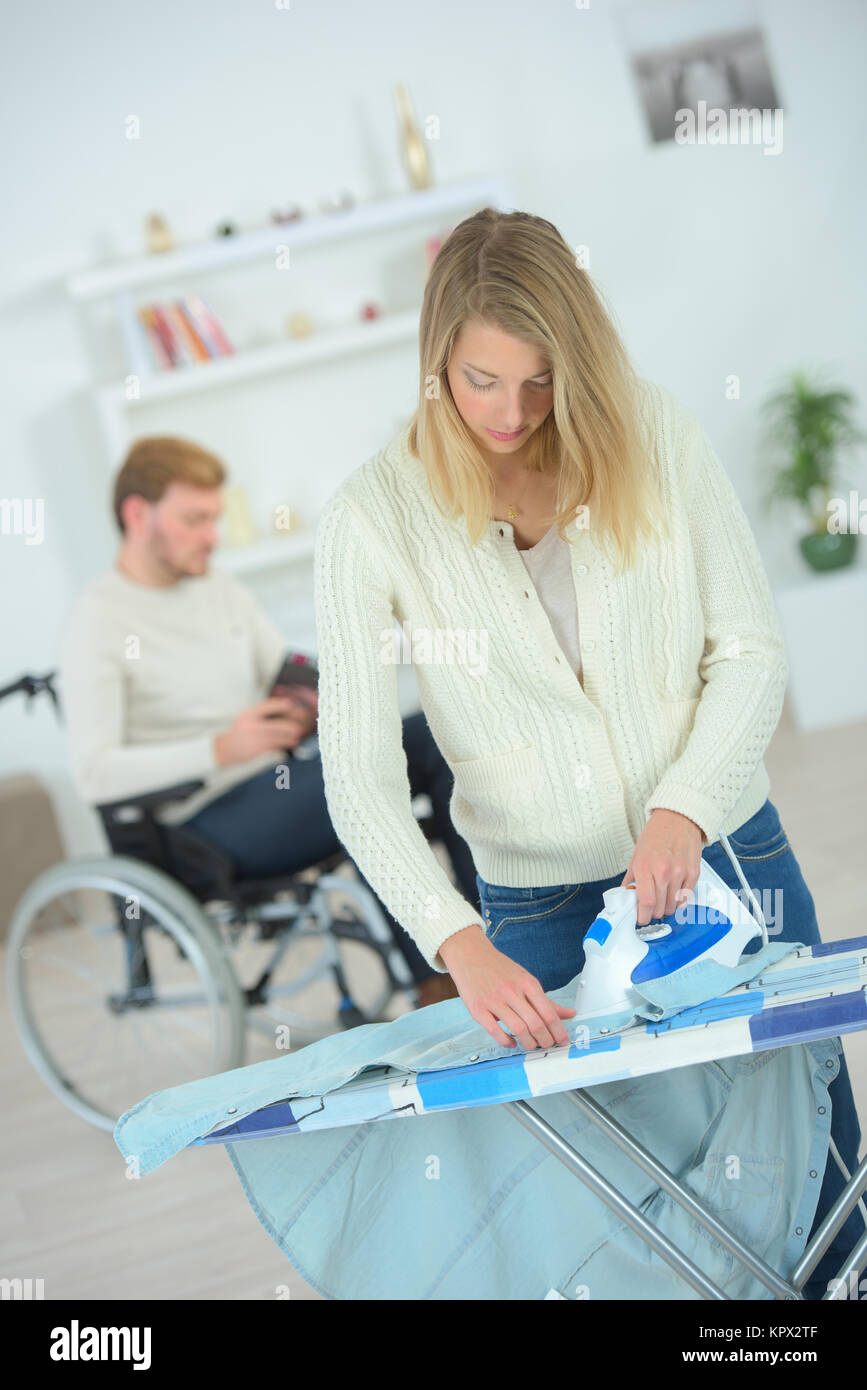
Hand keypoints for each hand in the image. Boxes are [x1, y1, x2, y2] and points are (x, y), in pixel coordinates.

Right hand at [213, 696, 311, 766]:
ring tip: (296, 737)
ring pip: (279, 738)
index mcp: (249, 714)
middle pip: (279, 725)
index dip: (282, 705)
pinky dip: (284, 745)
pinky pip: (275, 747)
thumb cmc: (241, 730)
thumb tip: (287, 706)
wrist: (225, 748)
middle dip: (292, 727)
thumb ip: (262, 711)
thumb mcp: (247, 716)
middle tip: (299, 727)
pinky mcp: (257, 751)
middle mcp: (252, 725)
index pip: (269, 706)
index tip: (292, 705)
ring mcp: (255, 739)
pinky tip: (290, 744)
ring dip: (291, 738)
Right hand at [438, 925, 575, 1050]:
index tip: (563, 1041)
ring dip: (529, 1043)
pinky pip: (495, 1031)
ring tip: (531, 1045)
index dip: (559, 1031)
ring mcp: (494, 1000)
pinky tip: (512, 1042)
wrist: (471, 955)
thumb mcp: (526, 980)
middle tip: (548, 1045)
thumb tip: (570, 1014)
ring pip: (518, 1029)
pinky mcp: (478, 1009)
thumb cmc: (500, 969)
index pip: (549, 1013)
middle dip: (546, 1040)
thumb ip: (546, 1001)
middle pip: (536, 1024)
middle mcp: (512, 991)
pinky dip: (507, 1041)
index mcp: (527, 983)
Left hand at [620, 808, 703, 924]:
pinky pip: (686, 897)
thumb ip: (631, 878)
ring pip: (673, 906)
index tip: (640, 918)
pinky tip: (673, 891)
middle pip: (660, 908)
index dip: (642, 916)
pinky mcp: (693, 872)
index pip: (645, 902)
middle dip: (653, 912)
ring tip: (662, 896)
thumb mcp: (636, 855)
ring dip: (666, 907)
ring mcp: (680, 872)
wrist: (678, 818)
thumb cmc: (656, 834)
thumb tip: (626, 896)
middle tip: (650, 906)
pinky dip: (679, 900)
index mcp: (645, 866)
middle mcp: (663, 870)